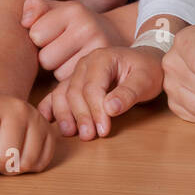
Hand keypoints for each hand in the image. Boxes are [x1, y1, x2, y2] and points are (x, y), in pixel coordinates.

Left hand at [21, 0, 119, 79]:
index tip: (51, 33)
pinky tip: (78, 66)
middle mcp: (88, 28)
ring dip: (59, 68)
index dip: (39, 37)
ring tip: (72, 56)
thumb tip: (25, 21)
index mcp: (73, 10)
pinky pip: (71, 83)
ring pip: (57, 73)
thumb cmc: (74, 23)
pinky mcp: (102, 70)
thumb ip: (35, 7)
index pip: (36, 34)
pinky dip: (70, 77)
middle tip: (62, 48)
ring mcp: (98, 50)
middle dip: (48, 56)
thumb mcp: (57, 10)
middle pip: (45, 58)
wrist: (113, 33)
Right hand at [38, 45, 164, 137]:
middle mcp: (85, 64)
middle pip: (75, 92)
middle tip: (89, 136)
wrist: (145, 62)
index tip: (104, 130)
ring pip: (62, 94)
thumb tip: (110, 108)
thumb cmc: (147, 70)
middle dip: (81, 116)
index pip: (93, 88)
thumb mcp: (145, 80)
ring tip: (70, 133)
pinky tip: (48, 120)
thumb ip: (129, 93)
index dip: (96, 111)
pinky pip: (57, 94)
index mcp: (103, 58)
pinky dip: (50, 107)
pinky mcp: (74, 84)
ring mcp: (77, 73)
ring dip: (64, 114)